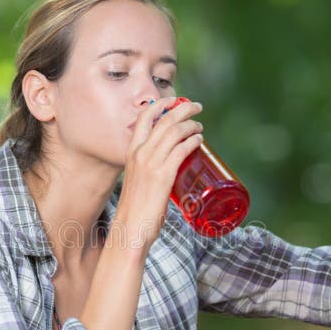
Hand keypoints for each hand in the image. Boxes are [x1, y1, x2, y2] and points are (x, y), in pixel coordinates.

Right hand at [115, 97, 203, 250]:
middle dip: (182, 108)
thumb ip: (148, 171)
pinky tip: (199, 140)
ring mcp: (151, 164)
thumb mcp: (137, 181)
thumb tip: (167, 169)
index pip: (144, 118)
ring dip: (191, 123)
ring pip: (174, 131)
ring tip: (200, 124)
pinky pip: (181, 149)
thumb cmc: (135, 211)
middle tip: (196, 106)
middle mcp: (140, 154)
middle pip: (164, 120)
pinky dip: (192, 141)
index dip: (160, 104)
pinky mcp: (163, 176)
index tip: (173, 100)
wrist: (130, 230)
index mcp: (131, 153)